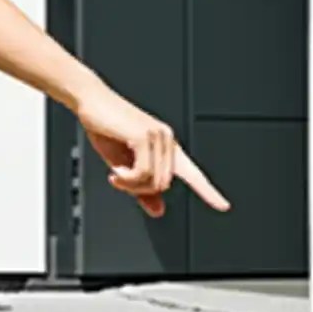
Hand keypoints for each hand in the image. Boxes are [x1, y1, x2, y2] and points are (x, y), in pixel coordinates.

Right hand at [78, 94, 230, 217]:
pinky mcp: (144, 136)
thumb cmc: (105, 128)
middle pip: (163, 184)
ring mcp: (158, 136)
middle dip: (138, 189)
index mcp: (165, 145)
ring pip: (154, 181)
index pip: (191, 172)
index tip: (223, 206)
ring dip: (130, 185)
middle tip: (118, 180)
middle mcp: (167, 139)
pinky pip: (143, 173)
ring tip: (115, 175)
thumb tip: (158, 210)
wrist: (90, 101)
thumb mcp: (123, 165)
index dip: (208, 191)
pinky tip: (115, 171)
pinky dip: (126, 179)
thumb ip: (142, 188)